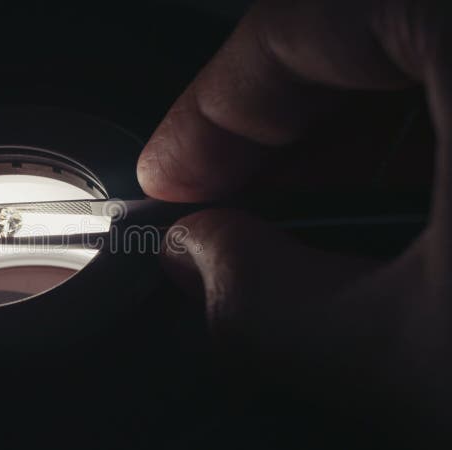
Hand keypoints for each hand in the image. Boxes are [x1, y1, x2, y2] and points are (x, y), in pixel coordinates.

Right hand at [139, 0, 450, 438]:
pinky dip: (427, 149)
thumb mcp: (415, 366)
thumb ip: (266, 306)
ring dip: (351, 148)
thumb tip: (198, 261)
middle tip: (230, 215)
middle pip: (359, 34)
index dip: (210, 110)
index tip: (171, 178)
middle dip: (277, 136)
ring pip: (421, 57)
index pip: (302, 19)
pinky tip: (410, 225)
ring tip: (313, 237)